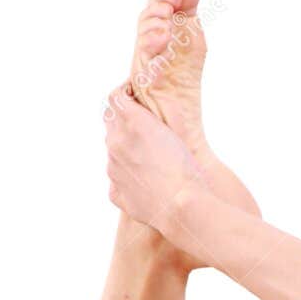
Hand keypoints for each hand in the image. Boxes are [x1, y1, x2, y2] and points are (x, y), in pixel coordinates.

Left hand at [102, 83, 211, 255]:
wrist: (184, 209)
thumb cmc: (189, 170)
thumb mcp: (179, 132)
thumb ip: (164, 112)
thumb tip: (154, 90)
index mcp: (132, 123)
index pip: (116, 97)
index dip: (125, 96)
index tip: (136, 100)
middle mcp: (116, 143)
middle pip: (111, 123)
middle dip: (125, 122)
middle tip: (147, 131)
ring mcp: (113, 169)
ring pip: (114, 153)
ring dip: (128, 152)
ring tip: (153, 163)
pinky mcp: (116, 192)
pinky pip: (118, 180)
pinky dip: (129, 179)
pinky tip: (149, 185)